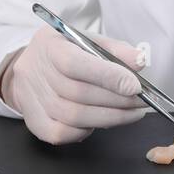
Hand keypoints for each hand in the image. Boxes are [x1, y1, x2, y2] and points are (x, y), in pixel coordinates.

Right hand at [1, 27, 146, 144]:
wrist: (32, 66)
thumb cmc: (67, 52)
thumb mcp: (88, 40)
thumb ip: (114, 49)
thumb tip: (139, 61)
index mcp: (50, 46)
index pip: (76, 64)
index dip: (108, 77)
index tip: (135, 86)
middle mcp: (35, 73)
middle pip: (78, 93)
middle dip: (117, 100)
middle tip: (142, 101)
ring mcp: (31, 100)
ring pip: (73, 116)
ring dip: (110, 117)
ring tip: (131, 112)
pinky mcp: (33, 121)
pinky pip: (61, 133)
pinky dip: (86, 131)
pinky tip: (104, 121)